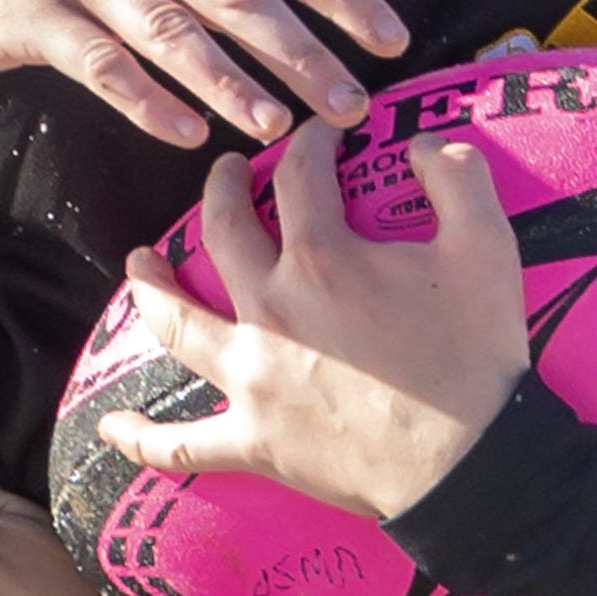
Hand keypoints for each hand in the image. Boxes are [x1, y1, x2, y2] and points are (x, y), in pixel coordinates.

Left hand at [97, 119, 531, 521]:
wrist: (468, 461)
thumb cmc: (476, 356)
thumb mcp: (487, 248)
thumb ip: (456, 178)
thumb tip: (425, 141)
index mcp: (321, 259)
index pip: (299, 177)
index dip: (310, 144)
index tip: (320, 134)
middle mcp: (270, 309)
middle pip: (223, 232)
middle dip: (221, 190)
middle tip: (226, 172)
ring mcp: (250, 377)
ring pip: (177, 323)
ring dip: (151, 288)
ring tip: (139, 261)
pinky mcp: (251, 439)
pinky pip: (180, 445)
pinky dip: (141, 439)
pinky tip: (109, 428)